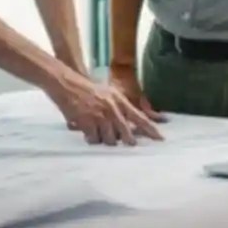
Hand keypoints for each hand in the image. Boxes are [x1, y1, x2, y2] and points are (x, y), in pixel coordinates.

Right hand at [49, 71, 164, 145]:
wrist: (66, 83)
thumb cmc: (86, 88)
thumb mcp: (107, 93)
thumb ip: (117, 107)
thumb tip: (126, 125)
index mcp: (119, 100)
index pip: (139, 118)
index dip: (151, 130)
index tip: (161, 139)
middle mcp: (113, 109)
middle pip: (126, 134)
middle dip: (128, 141)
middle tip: (128, 144)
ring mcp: (100, 116)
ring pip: (109, 140)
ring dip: (104, 139)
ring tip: (97, 130)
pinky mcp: (88, 123)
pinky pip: (94, 140)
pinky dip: (91, 138)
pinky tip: (86, 131)